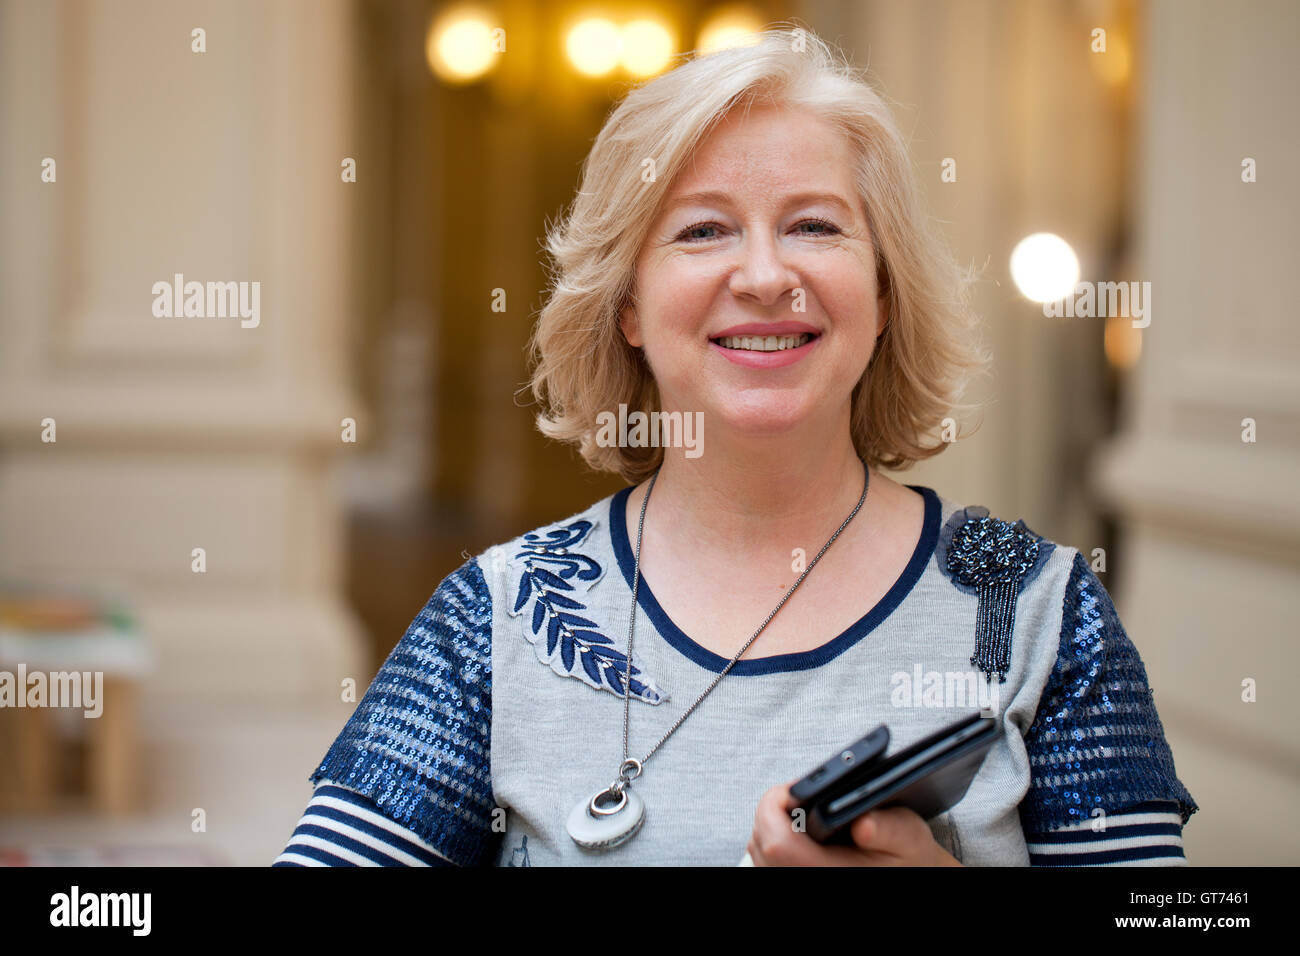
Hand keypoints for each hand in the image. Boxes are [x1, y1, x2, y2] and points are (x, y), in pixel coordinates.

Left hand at [746, 780, 961, 865]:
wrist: (911, 876)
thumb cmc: (910, 858)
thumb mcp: (910, 838)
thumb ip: (889, 828)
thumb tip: (863, 824)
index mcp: (833, 872)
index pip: (778, 845)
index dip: (775, 807)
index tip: (794, 789)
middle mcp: (810, 880)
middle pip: (761, 844)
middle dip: (772, 810)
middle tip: (798, 794)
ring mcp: (795, 884)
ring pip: (758, 853)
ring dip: (771, 826)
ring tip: (799, 810)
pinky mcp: (793, 880)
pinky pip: (766, 863)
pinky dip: (774, 842)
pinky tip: (797, 830)